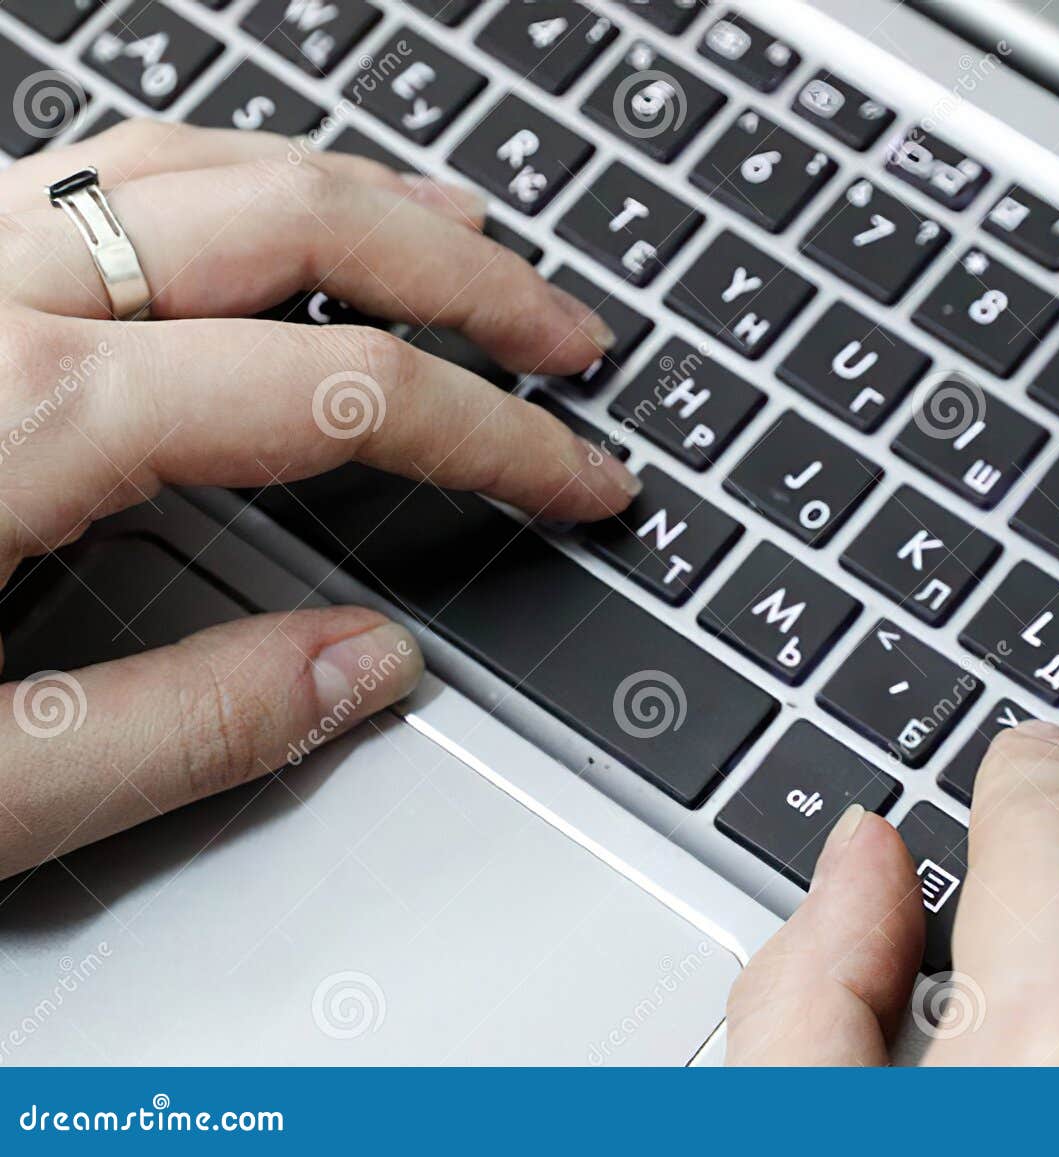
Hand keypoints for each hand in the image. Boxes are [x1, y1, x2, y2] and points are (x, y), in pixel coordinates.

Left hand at [0, 121, 638, 880]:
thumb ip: (182, 731)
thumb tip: (369, 672)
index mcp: (19, 421)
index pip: (343, 399)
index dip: (500, 438)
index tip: (583, 477)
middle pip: (295, 218)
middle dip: (471, 273)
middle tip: (572, 336)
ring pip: (197, 161)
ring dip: (363, 195)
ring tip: (473, 236)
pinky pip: (105, 172)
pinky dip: (236, 185)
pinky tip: (276, 227)